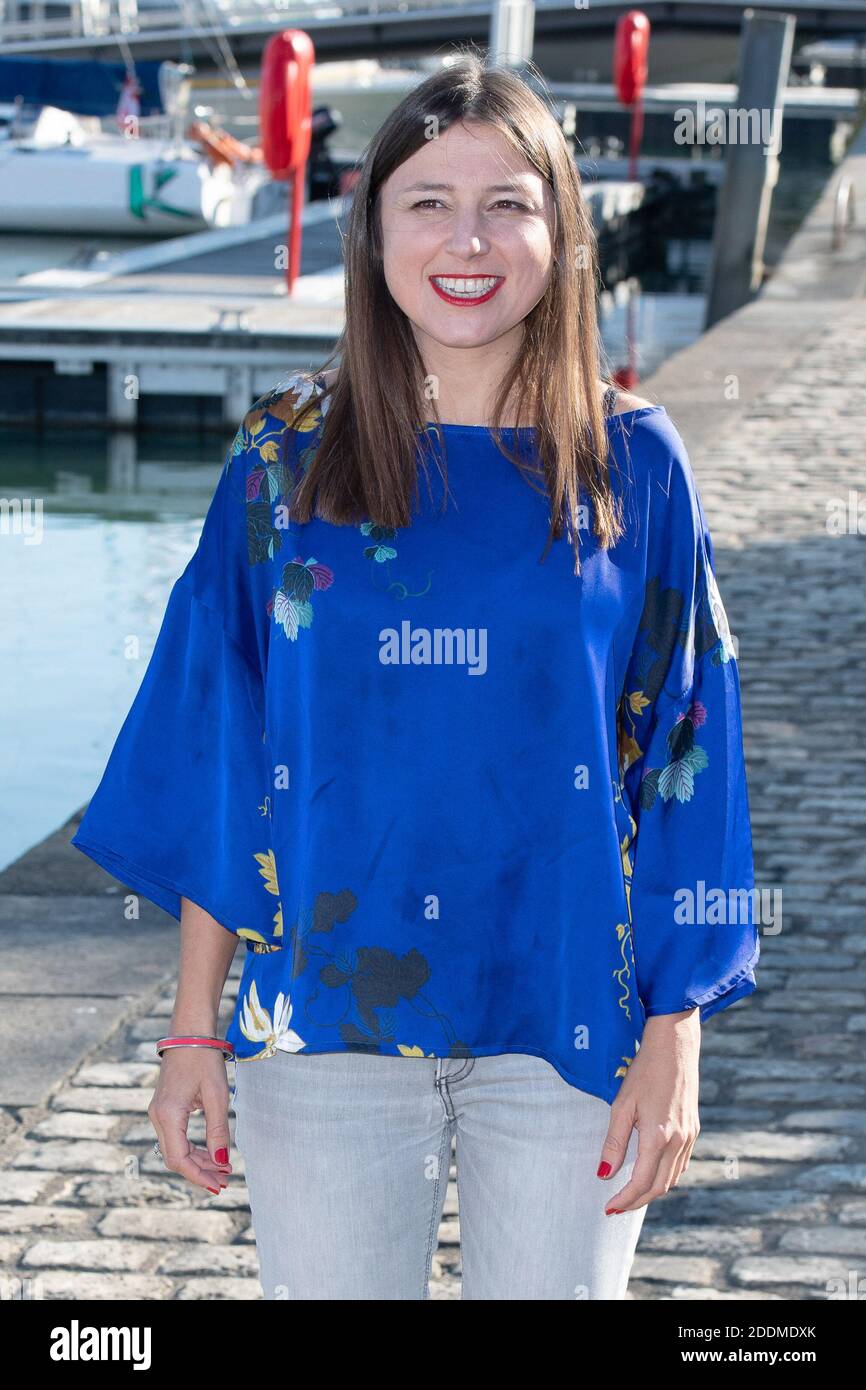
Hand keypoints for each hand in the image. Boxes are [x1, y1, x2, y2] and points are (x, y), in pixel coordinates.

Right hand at [148, 1047, 233, 1194]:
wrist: (189, 1034)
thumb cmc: (204, 1059)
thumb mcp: (217, 1095)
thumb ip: (218, 1130)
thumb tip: (222, 1162)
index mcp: (168, 1114)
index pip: (179, 1159)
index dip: (198, 1176)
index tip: (219, 1185)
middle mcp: (158, 1117)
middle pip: (175, 1158)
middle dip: (200, 1172)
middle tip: (225, 1181)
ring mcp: (159, 1113)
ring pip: (175, 1149)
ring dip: (198, 1162)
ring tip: (223, 1170)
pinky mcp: (165, 1109)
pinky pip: (176, 1138)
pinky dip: (193, 1149)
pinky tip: (211, 1154)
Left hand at [596, 1009, 700, 1213]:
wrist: (676, 1046)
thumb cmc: (644, 1071)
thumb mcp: (622, 1105)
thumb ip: (614, 1142)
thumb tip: (603, 1174)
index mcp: (658, 1137)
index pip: (641, 1182)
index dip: (624, 1199)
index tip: (608, 1207)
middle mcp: (678, 1141)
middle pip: (659, 1187)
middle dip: (637, 1201)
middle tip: (616, 1207)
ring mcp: (690, 1136)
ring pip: (672, 1178)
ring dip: (651, 1191)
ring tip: (630, 1194)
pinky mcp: (694, 1129)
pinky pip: (681, 1163)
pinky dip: (665, 1175)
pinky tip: (651, 1172)